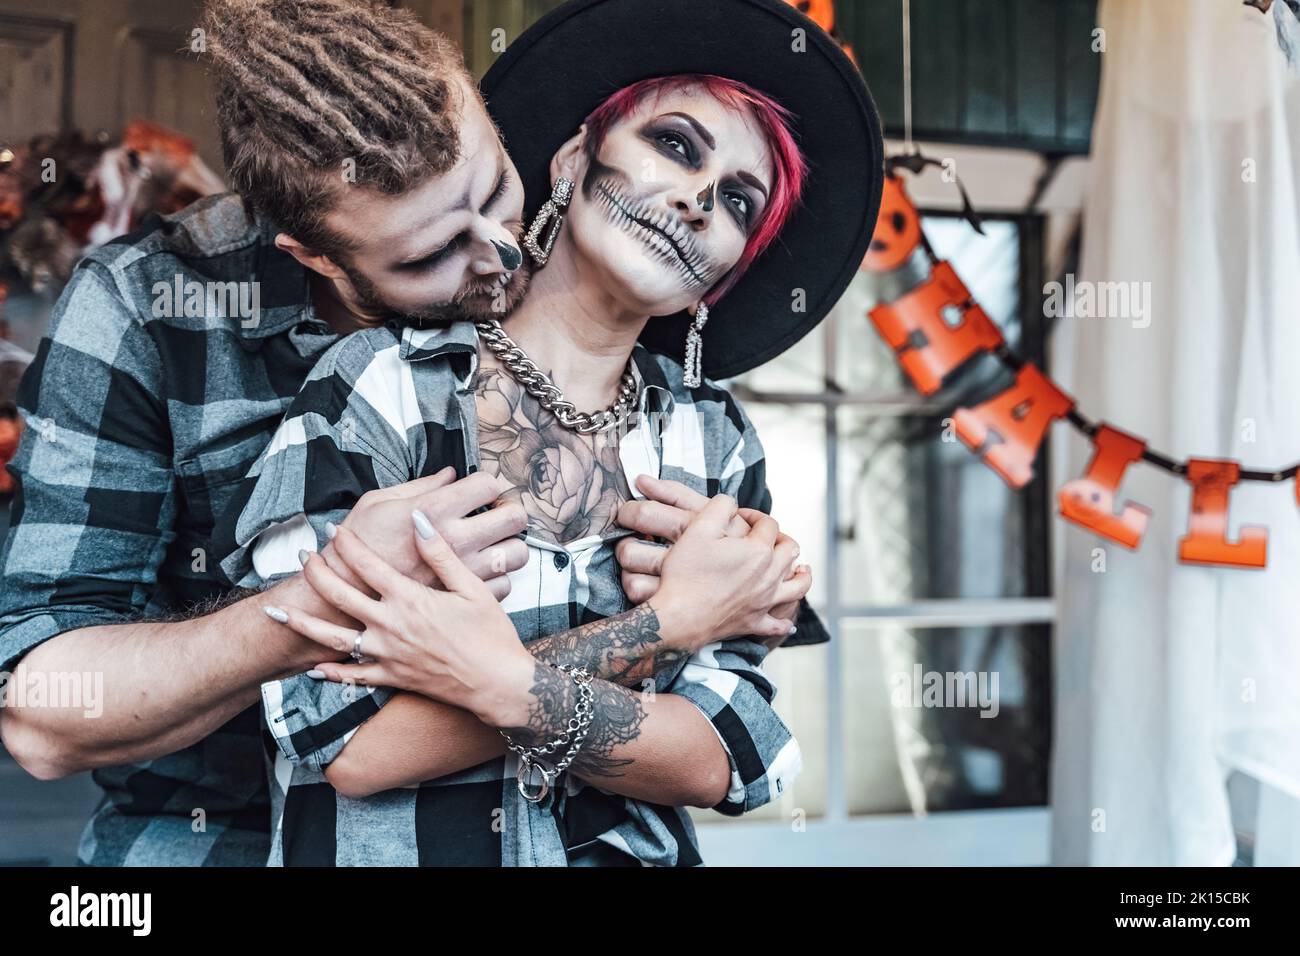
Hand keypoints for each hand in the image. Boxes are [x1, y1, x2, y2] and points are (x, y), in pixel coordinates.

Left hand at [273, 515, 533, 720]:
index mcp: (410, 599)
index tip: (333, 528)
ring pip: (334, 638)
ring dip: (303, 623)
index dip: (348, 544)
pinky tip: (313, 667)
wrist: (497, 684)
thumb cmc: (490, 634)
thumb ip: (441, 554)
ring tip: (279, 611)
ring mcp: (387, 655)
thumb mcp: (472, 588)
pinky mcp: (391, 678)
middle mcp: (391, 625)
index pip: (368, 564)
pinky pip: (353, 676)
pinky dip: (331, 672)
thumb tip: (420, 519)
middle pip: (341, 595)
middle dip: (318, 573)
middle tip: (304, 556)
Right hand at [332, 466, 527, 600]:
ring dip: (508, 545)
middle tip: (497, 514)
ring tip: (492, 544)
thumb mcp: (379, 502)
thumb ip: (421, 486)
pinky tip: (480, 572)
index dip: (487, 485)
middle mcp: (456, 540)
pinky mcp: (463, 599)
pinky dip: (497, 577)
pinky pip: (504, 584)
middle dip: (510, 511)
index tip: (480, 492)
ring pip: (517, 554)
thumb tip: (450, 475)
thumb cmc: (358, 543)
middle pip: (515, 517)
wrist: (343, 593)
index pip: (488, 484)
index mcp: (435, 510)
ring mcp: (463, 572)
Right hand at [642, 492, 811, 649]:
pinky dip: (785, 621)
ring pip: (798, 586)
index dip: (755, 515)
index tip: (740, 516)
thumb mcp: (698, 528)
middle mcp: (769, 576)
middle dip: (780, 538)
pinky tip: (787, 620)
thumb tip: (731, 503)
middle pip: (790, 550)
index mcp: (758, 551)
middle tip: (765, 537)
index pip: (769, 524)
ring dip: (801, 574)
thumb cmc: (686, 574)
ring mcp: (764, 601)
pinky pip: (778, 623)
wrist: (678, 617)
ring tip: (801, 569)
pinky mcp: (755, 623)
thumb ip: (720, 506)